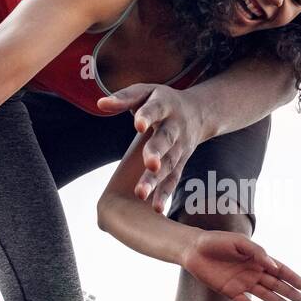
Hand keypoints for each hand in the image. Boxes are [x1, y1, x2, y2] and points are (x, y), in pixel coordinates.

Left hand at [97, 83, 206, 213]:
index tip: (139, 125)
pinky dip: (166, 193)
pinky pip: (174, 179)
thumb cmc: (163, 101)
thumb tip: (100, 104)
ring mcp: (180, 146)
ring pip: (169, 164)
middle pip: (166, 140)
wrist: (200, 112)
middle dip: (157, 152)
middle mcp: (175, 127)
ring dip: (156, 179)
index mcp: (165, 105)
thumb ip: (124, 97)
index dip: (147, 117)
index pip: (155, 109)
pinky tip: (156, 208)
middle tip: (150, 164)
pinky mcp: (181, 162)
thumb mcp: (146, 92)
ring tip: (141, 194)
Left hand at [181, 231, 300, 300]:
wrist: (193, 249)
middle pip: (276, 285)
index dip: (293, 278)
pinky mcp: (230, 291)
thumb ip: (257, 252)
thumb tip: (273, 266)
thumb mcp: (239, 242)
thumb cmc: (216, 241)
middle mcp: (252, 272)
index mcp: (257, 259)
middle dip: (291, 293)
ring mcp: (242, 283)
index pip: (280, 270)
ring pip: (265, 296)